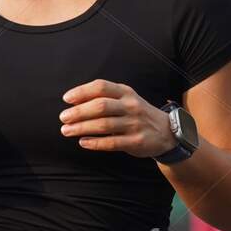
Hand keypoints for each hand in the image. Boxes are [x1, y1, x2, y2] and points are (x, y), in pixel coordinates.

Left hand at [59, 80, 178, 156]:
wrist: (167, 132)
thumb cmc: (138, 114)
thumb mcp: (126, 99)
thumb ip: (105, 98)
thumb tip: (75, 101)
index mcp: (126, 92)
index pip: (101, 87)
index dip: (82, 91)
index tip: (66, 99)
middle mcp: (130, 106)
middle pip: (101, 106)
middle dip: (79, 112)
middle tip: (63, 118)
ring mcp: (134, 124)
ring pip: (104, 125)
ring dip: (82, 128)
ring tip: (66, 131)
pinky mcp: (136, 142)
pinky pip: (112, 142)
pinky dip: (95, 143)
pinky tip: (82, 142)